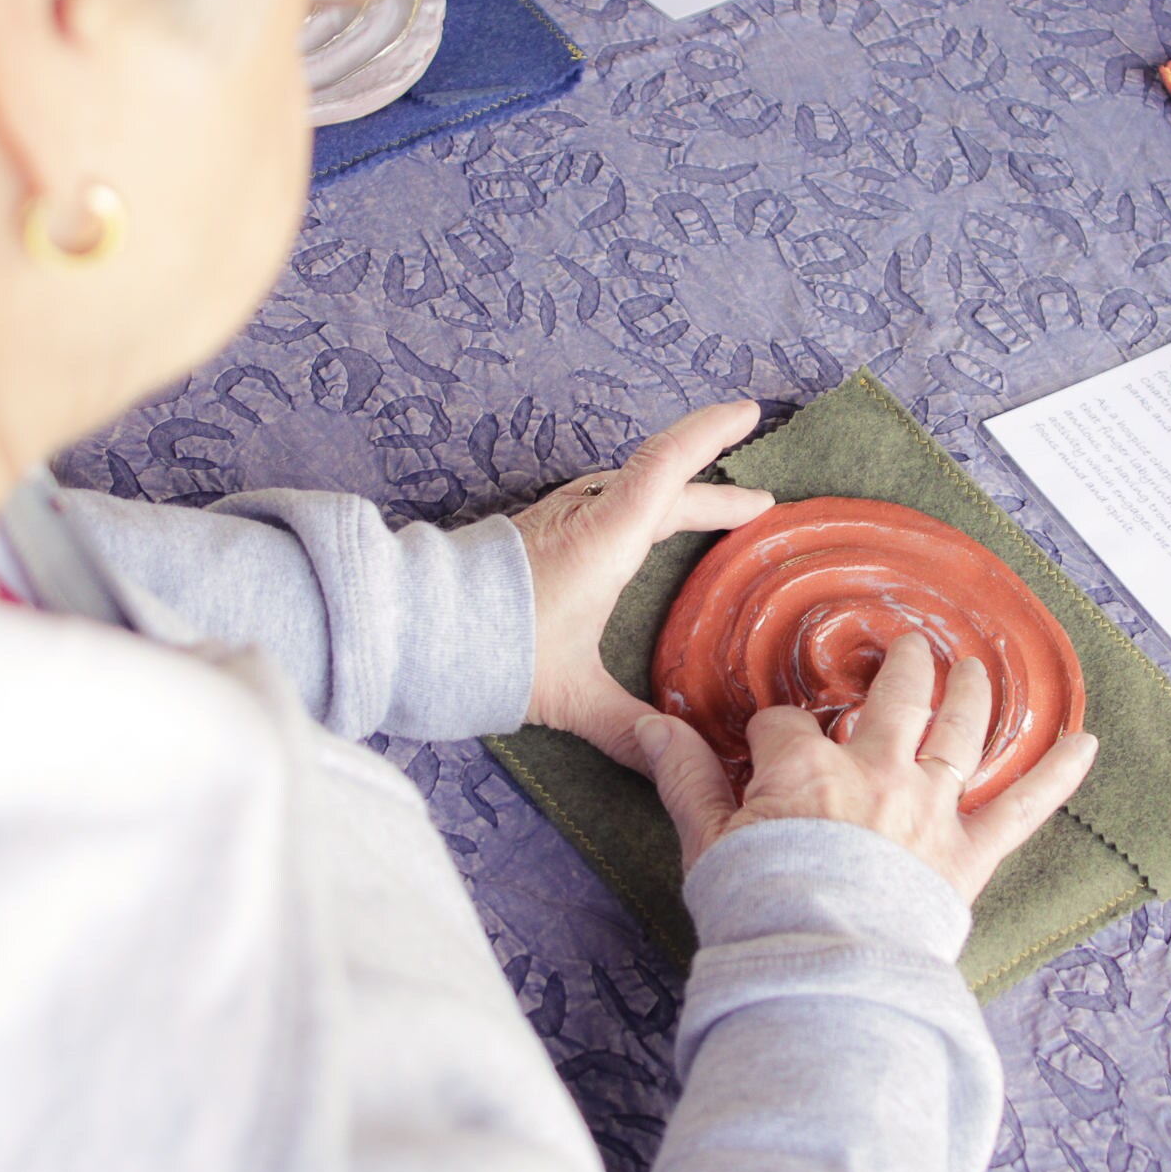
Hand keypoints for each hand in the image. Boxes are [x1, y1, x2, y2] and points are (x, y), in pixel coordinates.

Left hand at [514, 400, 772, 766]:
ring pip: (629, 492)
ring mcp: (558, 519)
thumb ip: (624, 728)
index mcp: (606, 537)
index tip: (747, 412)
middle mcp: (585, 516)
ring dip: (674, 495)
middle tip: (758, 506)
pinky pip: (605, 504)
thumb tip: (670, 760)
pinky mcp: (537, 534)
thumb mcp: (568, 695)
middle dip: (714, 493)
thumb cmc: (493, 648)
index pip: (669, 466)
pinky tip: (639, 530)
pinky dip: (640, 507)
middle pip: (662, 486)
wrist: (413, 625)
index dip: (711, 434)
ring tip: (707, 510)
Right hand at [636, 632, 1099, 905]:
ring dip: (969, 691)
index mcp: (808, 766)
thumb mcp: (705, 842)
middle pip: (893, 698)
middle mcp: (877, 769)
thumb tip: (649, 727)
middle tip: (905, 648)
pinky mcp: (968, 853)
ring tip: (974, 666)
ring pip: (957, 729)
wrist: (820, 972)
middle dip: (898, 667)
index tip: (768, 751)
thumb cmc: (757, 910)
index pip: (789, 725)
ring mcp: (928, 807)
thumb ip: (684, 778)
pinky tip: (1088, 745)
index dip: (778, 734)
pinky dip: (1058, 775)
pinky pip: (1022, 807)